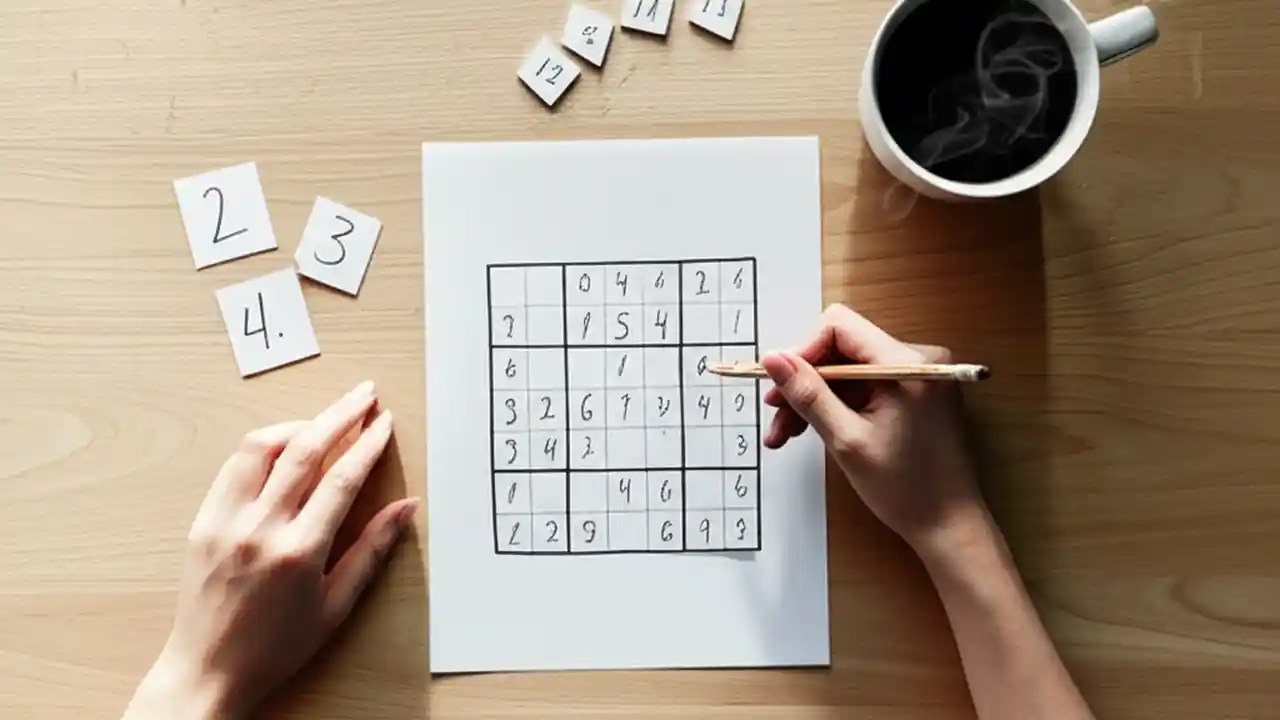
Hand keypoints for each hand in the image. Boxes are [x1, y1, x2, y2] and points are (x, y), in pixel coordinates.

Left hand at [123, 382, 418, 719]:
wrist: (208, 670)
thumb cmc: (277, 646)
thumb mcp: (336, 605)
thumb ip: (372, 550)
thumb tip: (405, 507)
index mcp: (299, 552)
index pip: (341, 478)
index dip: (367, 444)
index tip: (384, 423)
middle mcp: (259, 529)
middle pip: (303, 449)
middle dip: (339, 414)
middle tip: (363, 394)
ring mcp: (225, 521)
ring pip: (261, 446)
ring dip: (297, 423)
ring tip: (324, 419)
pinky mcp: (202, 522)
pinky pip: (234, 467)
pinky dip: (262, 446)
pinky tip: (283, 446)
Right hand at [761, 304, 987, 555]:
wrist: (949, 525)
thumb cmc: (908, 489)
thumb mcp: (846, 440)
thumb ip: (808, 394)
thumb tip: (773, 358)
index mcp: (907, 363)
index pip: (839, 327)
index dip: (802, 351)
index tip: (779, 385)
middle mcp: (916, 359)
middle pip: (840, 349)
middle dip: (803, 382)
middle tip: (775, 416)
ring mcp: (915, 376)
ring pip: (846, 371)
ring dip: (814, 398)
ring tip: (785, 434)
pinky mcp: (912, 393)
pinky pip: (862, 386)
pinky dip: (835, 406)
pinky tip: (810, 430)